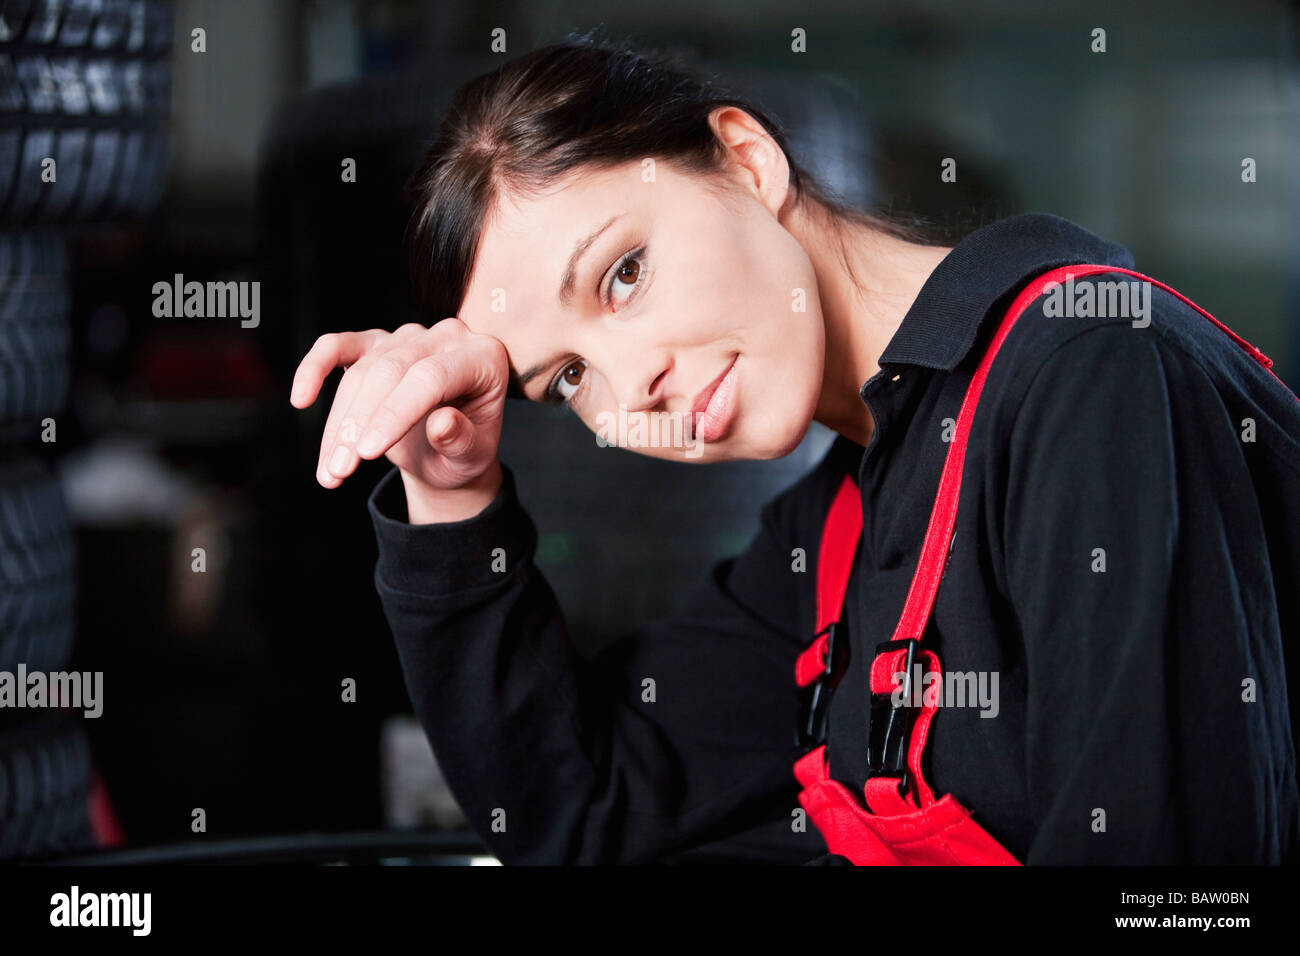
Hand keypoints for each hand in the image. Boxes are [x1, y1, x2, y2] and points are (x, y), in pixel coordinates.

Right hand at [289, 319, 508, 496]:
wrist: (450, 451)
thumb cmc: (467, 451)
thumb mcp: (474, 458)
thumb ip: (463, 441)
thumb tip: (442, 423)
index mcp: (482, 357)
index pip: (430, 378)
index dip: (395, 414)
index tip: (367, 454)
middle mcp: (446, 337)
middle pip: (389, 373)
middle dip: (358, 425)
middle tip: (340, 471)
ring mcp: (409, 337)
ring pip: (361, 373)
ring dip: (339, 425)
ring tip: (330, 471)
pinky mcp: (376, 344)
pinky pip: (339, 347)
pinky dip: (315, 369)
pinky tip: (302, 399)